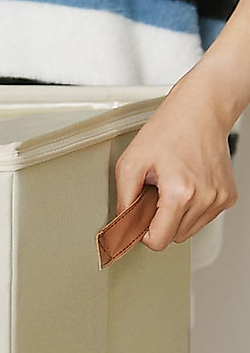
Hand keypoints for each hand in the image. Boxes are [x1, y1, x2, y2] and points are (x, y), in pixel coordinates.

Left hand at [115, 71, 239, 249]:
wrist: (201, 111)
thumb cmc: (168, 131)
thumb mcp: (130, 162)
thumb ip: (124, 198)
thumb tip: (124, 223)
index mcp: (181, 193)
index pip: (159, 241)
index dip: (143, 234)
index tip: (139, 220)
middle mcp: (206, 199)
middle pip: (173, 237)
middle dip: (159, 222)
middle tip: (153, 195)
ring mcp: (220, 199)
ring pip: (188, 230)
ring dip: (175, 216)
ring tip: (169, 188)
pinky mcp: (228, 196)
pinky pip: (202, 218)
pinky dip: (190, 209)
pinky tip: (184, 186)